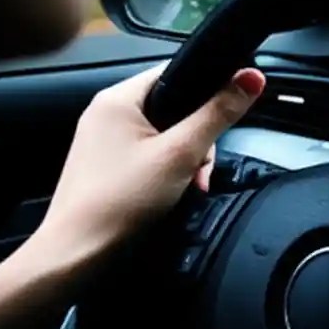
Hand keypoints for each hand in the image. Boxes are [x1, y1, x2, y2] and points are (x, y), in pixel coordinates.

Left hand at [32, 64, 264, 266]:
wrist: (76, 256)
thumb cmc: (122, 200)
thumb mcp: (181, 154)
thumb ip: (218, 114)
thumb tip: (252, 77)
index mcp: (117, 98)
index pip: (176, 72)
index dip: (209, 89)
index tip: (227, 116)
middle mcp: (107, 114)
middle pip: (175, 107)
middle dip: (199, 138)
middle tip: (201, 169)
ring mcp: (104, 142)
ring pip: (166, 135)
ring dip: (187, 159)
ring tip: (190, 187)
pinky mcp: (106, 167)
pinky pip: (150, 155)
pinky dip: (169, 171)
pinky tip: (175, 193)